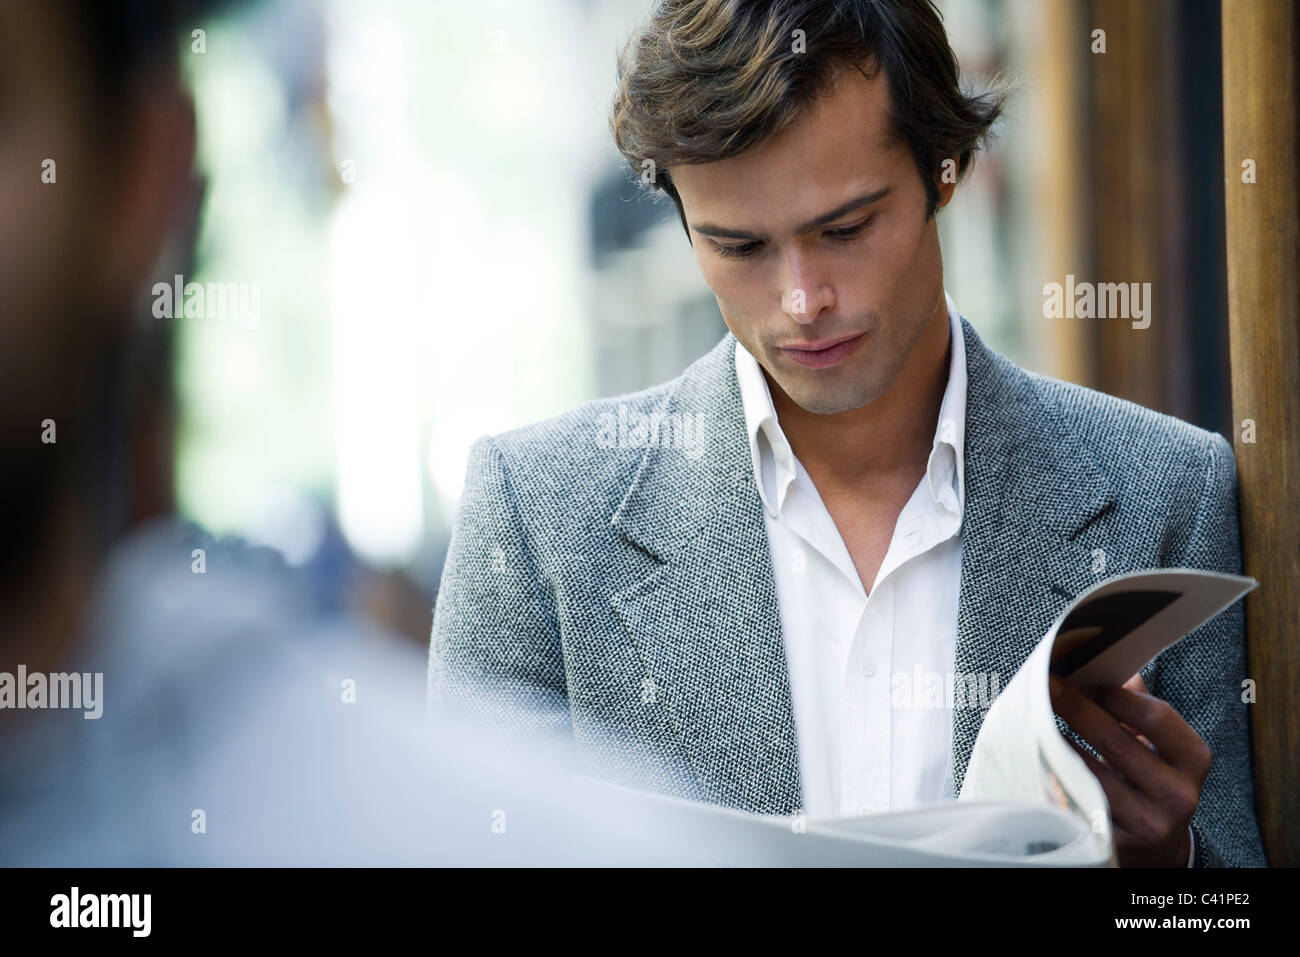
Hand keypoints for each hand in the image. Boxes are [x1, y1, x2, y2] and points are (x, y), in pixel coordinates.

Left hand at [1049, 672, 1208, 866]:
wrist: (1156, 844)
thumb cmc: (1150, 777)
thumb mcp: (1158, 744)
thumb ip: (1137, 704)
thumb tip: (1105, 661)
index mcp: (1193, 759)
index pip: (1155, 716)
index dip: (1115, 694)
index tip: (1083, 677)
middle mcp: (1178, 794)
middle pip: (1116, 742)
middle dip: (1076, 708)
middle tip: (1047, 685)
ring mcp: (1148, 823)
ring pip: (1091, 773)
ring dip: (1057, 740)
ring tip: (1035, 714)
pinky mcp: (1117, 842)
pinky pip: (1078, 801)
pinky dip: (1056, 774)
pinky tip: (1040, 754)